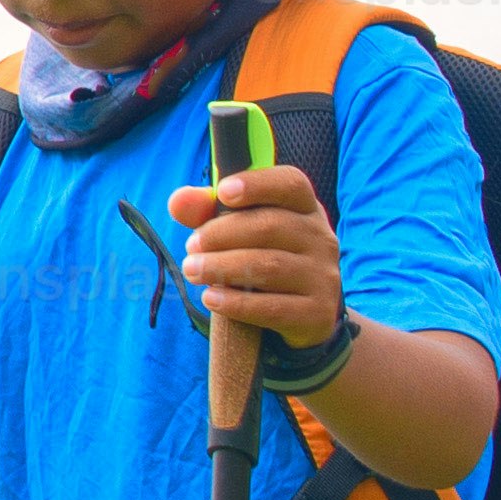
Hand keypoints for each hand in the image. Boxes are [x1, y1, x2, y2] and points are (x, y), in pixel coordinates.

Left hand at [169, 158, 346, 351]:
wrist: (305, 315)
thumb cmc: (265, 258)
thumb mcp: (241, 231)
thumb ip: (208, 211)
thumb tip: (177, 201)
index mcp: (306, 208)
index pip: (290, 184)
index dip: (257, 184)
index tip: (222, 193)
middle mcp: (321, 238)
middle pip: (271, 227)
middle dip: (223, 234)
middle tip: (191, 246)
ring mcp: (323, 277)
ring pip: (269, 267)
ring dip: (223, 267)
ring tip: (192, 270)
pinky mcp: (316, 313)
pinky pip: (273, 307)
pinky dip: (236, 303)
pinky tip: (211, 298)